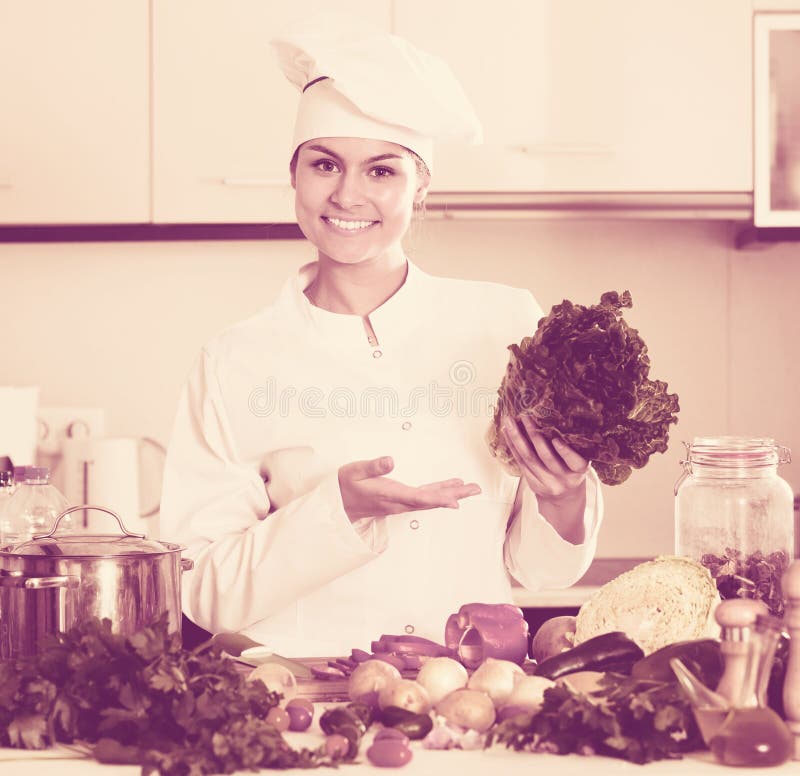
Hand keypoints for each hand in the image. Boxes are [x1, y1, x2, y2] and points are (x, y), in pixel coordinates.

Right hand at [338, 456, 481, 521]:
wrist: (336, 505)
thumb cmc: (344, 486)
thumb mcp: (355, 471)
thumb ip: (373, 466)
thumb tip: (391, 460)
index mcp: (389, 495)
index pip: (417, 498)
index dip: (437, 499)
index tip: (455, 500)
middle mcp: (398, 503)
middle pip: (430, 501)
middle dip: (454, 495)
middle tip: (475, 489)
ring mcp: (399, 504)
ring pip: (429, 501)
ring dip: (450, 494)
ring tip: (468, 488)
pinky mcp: (399, 501)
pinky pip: (423, 499)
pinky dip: (438, 495)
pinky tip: (448, 492)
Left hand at [501, 414, 588, 542]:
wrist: (565, 497)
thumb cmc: (573, 470)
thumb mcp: (578, 461)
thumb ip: (572, 446)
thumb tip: (553, 417)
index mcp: (579, 471)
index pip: (574, 461)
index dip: (565, 452)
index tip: (556, 439)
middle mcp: (563, 479)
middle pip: (546, 456)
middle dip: (534, 435)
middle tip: (525, 416)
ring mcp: (547, 483)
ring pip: (529, 458)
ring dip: (517, 437)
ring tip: (510, 421)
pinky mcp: (533, 484)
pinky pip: (520, 462)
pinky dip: (513, 446)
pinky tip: (507, 432)